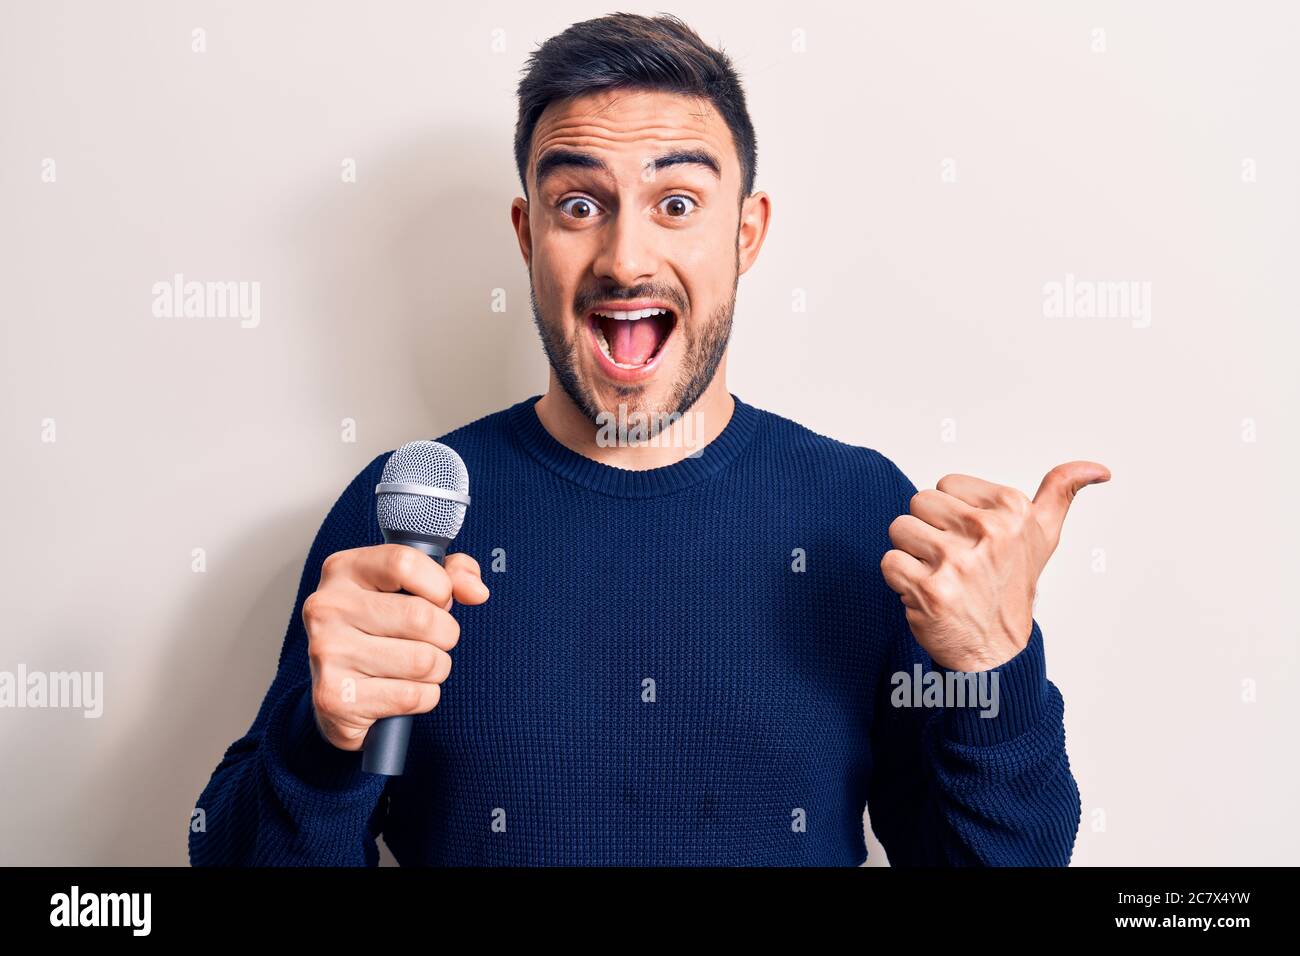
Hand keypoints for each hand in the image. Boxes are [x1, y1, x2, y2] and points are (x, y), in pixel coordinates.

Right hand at [301, 543, 489, 750]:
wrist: (336, 695)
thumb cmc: (381, 631)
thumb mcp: (411, 588)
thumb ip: (451, 574)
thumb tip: (476, 591)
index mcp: (343, 570)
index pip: (406, 563)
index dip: (439, 585)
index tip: (439, 600)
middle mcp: (327, 607)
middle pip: (421, 617)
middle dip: (444, 634)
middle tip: (431, 640)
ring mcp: (327, 652)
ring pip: (423, 661)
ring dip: (436, 668)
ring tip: (415, 667)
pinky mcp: (335, 697)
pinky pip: (412, 696)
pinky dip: (422, 697)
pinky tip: (400, 690)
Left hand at [880, 460, 1109, 671]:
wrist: (998, 652)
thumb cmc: (1013, 586)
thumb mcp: (1044, 535)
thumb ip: (1061, 492)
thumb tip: (1099, 468)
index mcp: (1012, 510)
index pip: (945, 485)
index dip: (950, 513)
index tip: (972, 540)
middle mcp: (988, 533)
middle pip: (918, 502)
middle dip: (928, 531)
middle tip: (953, 561)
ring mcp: (959, 563)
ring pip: (900, 529)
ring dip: (912, 555)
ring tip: (939, 575)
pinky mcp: (930, 590)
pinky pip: (890, 562)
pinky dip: (899, 580)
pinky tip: (925, 594)